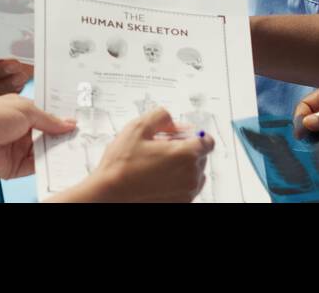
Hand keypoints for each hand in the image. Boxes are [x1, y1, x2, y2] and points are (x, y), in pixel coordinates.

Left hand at [0, 95, 74, 179]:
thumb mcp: (26, 110)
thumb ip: (49, 120)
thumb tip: (69, 124)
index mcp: (23, 112)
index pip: (47, 116)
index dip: (62, 119)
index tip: (80, 122)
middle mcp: (22, 130)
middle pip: (48, 135)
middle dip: (63, 136)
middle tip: (83, 137)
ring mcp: (20, 149)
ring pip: (45, 151)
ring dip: (58, 151)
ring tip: (78, 149)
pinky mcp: (17, 166)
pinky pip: (37, 166)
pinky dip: (49, 165)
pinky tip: (62, 162)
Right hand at [78, 109, 214, 202]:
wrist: (110, 194)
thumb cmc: (121, 166)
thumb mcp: (138, 127)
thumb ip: (161, 116)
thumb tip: (173, 121)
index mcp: (186, 154)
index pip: (208, 141)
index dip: (194, 135)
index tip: (182, 136)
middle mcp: (191, 175)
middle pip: (200, 155)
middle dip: (184, 148)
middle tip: (161, 148)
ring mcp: (187, 192)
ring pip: (195, 172)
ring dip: (182, 165)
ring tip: (157, 163)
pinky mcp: (181, 203)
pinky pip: (187, 187)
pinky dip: (177, 180)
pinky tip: (158, 177)